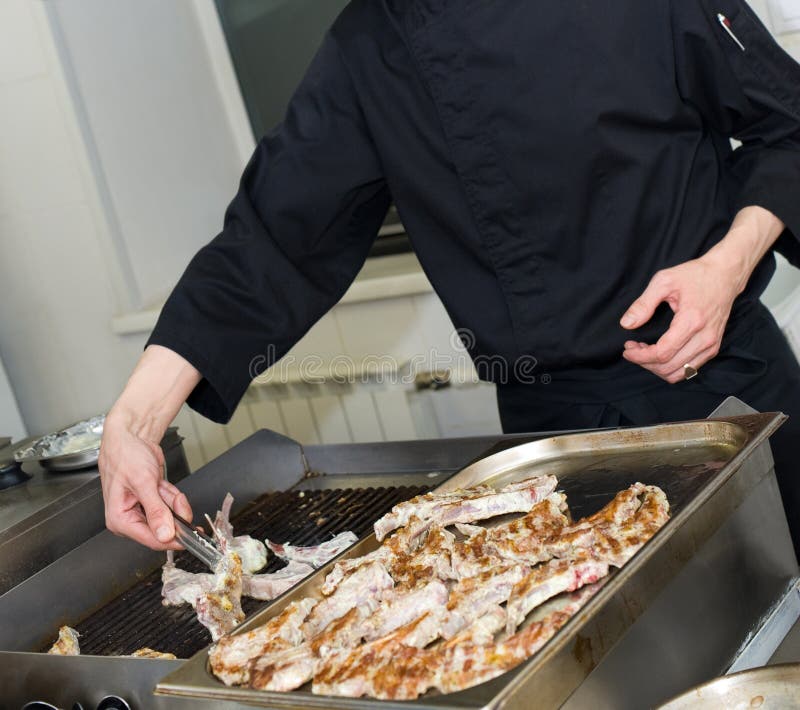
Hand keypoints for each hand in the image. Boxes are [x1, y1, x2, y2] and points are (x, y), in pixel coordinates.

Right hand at [99, 410, 191, 548]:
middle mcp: (130, 518)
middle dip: (174, 512)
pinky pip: (170, 505)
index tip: (192, 535)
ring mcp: (141, 510)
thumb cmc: (126, 455)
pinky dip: (172, 495)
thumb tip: (164, 534)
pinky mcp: (151, 502)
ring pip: (170, 516)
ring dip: (173, 501)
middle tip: (176, 498)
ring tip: (162, 484)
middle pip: (164, 529)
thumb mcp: (143, 483)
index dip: (173, 539)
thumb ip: (156, 510)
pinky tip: (163, 483)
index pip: (151, 540)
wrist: (131, 436)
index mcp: (120, 519)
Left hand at [619, 258, 738, 382]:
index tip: (627, 349)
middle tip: (632, 348)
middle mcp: (705, 338)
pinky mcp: (712, 348)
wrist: (724, 275)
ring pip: (678, 373)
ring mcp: (711, 345)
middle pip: (668, 367)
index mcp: (692, 321)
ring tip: (643, 352)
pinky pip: (688, 370)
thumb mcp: (664, 281)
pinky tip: (659, 353)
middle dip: (644, 362)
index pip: (662, 353)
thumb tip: (626, 323)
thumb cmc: (694, 276)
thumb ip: (643, 303)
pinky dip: (670, 367)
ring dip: (656, 368)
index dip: (640, 356)